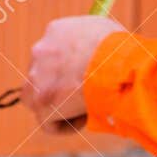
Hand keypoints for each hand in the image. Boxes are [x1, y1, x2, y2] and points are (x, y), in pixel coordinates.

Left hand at [22, 16, 125, 133]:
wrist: (114, 65)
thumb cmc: (120, 50)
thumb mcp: (106, 32)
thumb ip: (93, 41)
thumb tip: (97, 53)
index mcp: (56, 30)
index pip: (53, 52)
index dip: (67, 68)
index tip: (82, 77)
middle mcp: (40, 50)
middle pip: (42, 74)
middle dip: (59, 87)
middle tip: (83, 95)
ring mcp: (36, 77)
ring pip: (39, 98)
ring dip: (60, 106)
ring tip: (87, 108)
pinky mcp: (40, 102)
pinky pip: (48, 122)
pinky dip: (65, 125)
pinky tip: (85, 119)